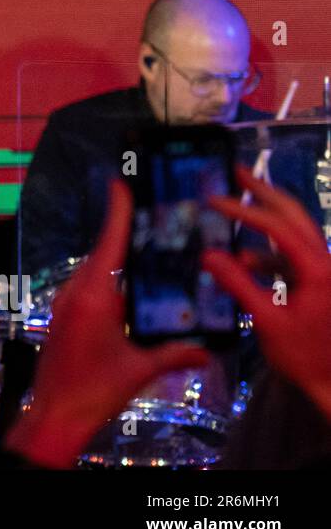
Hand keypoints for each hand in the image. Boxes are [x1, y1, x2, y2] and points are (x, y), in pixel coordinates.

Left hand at [4, 177, 210, 467]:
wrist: (54, 415)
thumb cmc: (92, 391)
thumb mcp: (139, 370)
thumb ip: (174, 355)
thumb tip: (207, 350)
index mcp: (94, 297)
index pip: (109, 244)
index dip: (117, 212)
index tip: (121, 182)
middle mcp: (76, 293)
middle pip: (103, 254)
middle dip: (123, 234)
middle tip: (146, 212)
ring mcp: (65, 305)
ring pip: (94, 272)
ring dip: (115, 260)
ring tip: (144, 248)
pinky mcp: (62, 318)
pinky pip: (86, 289)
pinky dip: (106, 281)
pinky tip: (126, 290)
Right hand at [204, 164, 330, 421]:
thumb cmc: (303, 355)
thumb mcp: (266, 320)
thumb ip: (238, 285)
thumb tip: (209, 255)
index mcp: (317, 269)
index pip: (278, 227)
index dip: (244, 210)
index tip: (213, 200)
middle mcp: (325, 263)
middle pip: (295, 215)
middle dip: (265, 192)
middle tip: (237, 172)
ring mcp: (323, 272)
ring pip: (295, 232)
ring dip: (266, 218)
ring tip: (237, 204)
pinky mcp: (318, 283)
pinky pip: (291, 255)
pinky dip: (268, 250)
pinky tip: (245, 258)